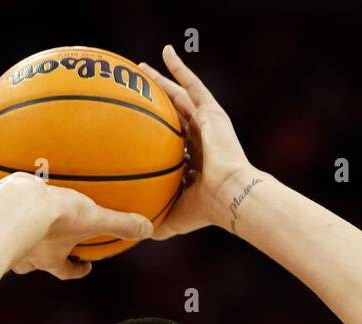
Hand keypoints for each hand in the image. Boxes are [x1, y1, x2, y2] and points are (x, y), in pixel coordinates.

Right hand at [0, 172, 152, 279]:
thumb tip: (149, 229)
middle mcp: (26, 255)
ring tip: (5, 218)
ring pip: (4, 243)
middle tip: (43, 243)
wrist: (11, 210)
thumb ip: (119, 223)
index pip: (67, 270)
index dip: (77, 270)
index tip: (84, 265)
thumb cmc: (53, 218)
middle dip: (38, 255)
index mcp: (51, 256)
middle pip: (33, 262)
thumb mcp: (92, 217)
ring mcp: (2, 243)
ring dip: (6, 234)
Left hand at [139, 44, 251, 238]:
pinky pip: (192, 84)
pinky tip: (165, 52)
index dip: (156, 136)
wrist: (229, 195)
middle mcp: (201, 139)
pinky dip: (180, 68)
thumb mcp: (172, 218)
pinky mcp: (212, 112)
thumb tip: (132, 233)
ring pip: (179, 96)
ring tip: (141, 69)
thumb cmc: (205, 211)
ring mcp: (208, 123)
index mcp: (195, 161)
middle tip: (134, 91)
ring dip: (161, 81)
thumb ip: (154, 221)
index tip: (137, 131)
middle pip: (172, 114)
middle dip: (154, 103)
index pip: (172, 144)